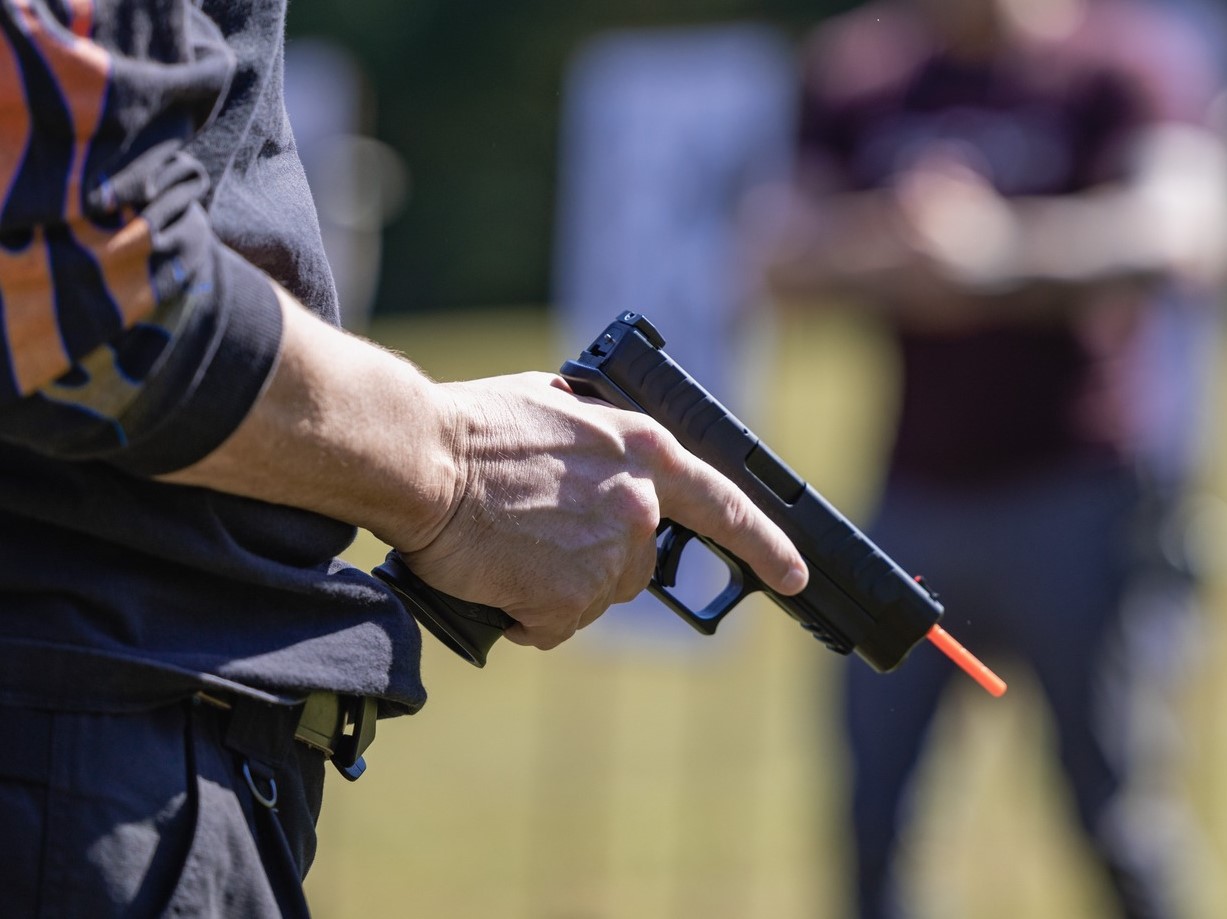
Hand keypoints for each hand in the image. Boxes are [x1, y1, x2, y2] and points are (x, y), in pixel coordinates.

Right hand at [396, 372, 808, 649]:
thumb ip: (601, 434)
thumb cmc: (474, 427)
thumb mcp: (557, 404)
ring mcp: (608, 556)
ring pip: (592, 599)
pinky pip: (552, 625)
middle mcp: (639, 505)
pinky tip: (498, 577)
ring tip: (508, 547)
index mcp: (644, 452)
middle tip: (536, 535)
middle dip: (594, 563)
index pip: (726, 505)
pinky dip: (524, 614)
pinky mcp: (569, 599)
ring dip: (554, 587)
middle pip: (636, 567)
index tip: (794, 575)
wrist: (421, 459)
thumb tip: (603, 446)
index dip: (764, 545)